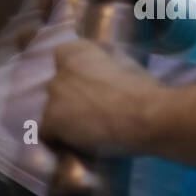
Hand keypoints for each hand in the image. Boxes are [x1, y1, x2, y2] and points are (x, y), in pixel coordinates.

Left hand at [42, 40, 159, 154]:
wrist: (147, 115)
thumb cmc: (146, 91)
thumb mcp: (128, 67)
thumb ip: (108, 66)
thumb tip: (108, 73)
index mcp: (77, 52)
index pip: (64, 56)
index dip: (78, 73)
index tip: (93, 84)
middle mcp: (59, 72)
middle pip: (59, 86)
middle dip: (73, 98)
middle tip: (97, 110)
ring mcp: (53, 97)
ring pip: (54, 110)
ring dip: (68, 118)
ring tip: (92, 131)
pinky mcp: (51, 122)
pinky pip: (48, 133)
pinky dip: (61, 138)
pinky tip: (79, 144)